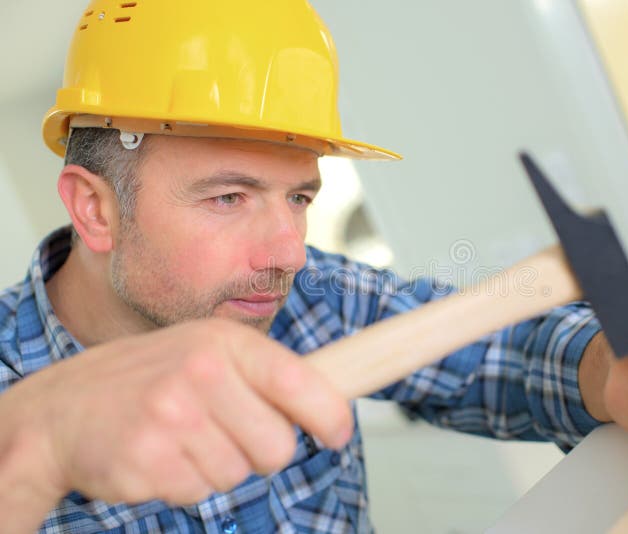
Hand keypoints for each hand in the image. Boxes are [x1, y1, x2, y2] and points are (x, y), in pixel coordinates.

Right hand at [0, 318, 351, 508]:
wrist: (65, 407)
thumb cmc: (153, 377)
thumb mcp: (210, 351)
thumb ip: (266, 374)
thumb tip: (333, 401)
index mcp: (225, 342)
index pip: (301, 382)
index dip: (330, 416)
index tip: (338, 433)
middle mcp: (200, 372)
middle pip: (278, 447)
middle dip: (262, 451)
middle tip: (230, 433)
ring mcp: (170, 416)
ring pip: (238, 475)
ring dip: (218, 466)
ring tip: (185, 438)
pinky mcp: (146, 460)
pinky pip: (199, 493)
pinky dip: (186, 482)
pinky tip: (162, 454)